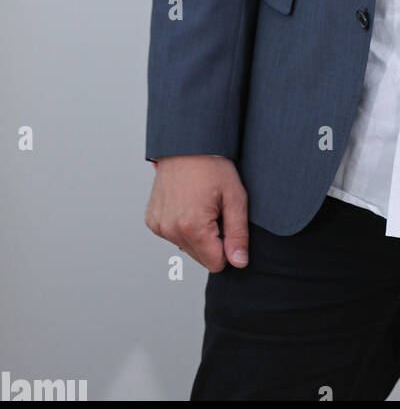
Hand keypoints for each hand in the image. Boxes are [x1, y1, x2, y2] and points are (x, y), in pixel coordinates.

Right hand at [145, 155, 248, 271]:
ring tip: (201, 205)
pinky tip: (188, 204)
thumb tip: (239, 262)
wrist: (186, 144)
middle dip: (212, 240)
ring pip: (187, 248)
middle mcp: (170, 230)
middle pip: (200, 257)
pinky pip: (173, 236)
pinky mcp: (152, 221)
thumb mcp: (235, 197)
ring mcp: (158, 226)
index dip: (227, 247)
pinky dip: (183, 226)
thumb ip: (238, 234)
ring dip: (197, 234)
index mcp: (192, 227)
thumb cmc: (213, 166)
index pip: (215, 264)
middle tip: (215, 211)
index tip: (228, 223)